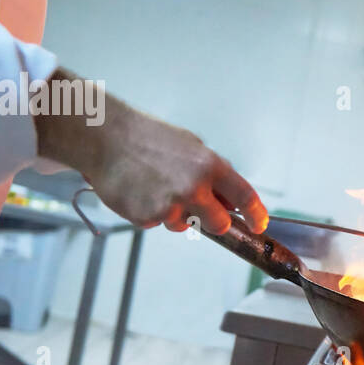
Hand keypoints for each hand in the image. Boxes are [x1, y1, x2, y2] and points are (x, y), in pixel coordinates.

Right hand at [35, 69, 267, 234]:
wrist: (104, 138)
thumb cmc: (148, 138)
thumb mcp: (191, 146)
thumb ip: (214, 172)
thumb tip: (230, 197)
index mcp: (210, 166)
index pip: (245, 197)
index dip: (256, 215)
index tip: (260, 225)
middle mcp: (194, 188)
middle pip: (219, 224)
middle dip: (214, 220)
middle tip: (199, 207)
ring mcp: (170, 206)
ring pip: (185, 225)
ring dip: (177, 214)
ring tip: (157, 188)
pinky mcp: (147, 218)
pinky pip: (159, 223)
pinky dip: (153, 213)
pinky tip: (141, 192)